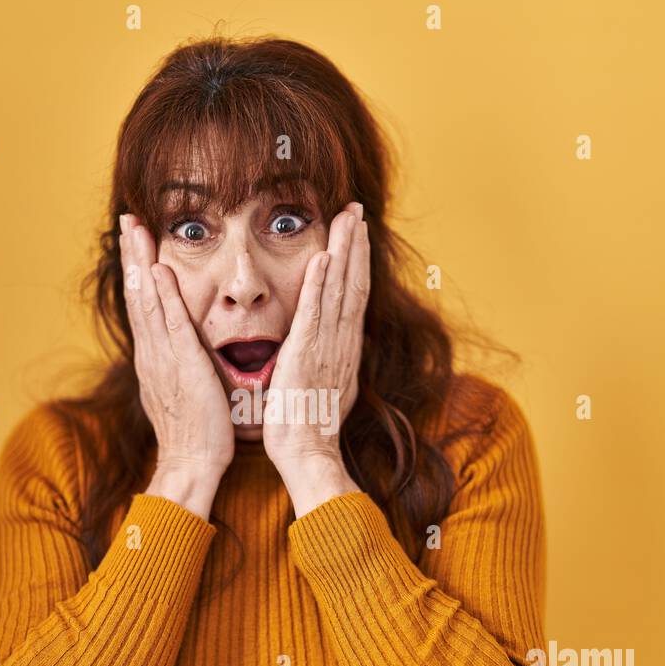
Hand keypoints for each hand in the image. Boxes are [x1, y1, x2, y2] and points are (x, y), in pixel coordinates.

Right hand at [119, 214, 234, 512]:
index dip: (138, 270)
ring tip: (135, 230)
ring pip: (147, 302)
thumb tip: (181, 349)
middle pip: (138, 295)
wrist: (192, 464)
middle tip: (127, 220)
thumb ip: (180, 364)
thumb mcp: (184, 389)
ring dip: (140, 263)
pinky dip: (162, 297)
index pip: (144, 305)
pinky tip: (156, 272)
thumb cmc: (197, 433)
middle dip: (132, 255)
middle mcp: (153, 353)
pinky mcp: (182, 366)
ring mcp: (164, 358)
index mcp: (156, 357)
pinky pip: (170, 324)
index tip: (137, 240)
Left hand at [262, 201, 368, 465]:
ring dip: (344, 251)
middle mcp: (342, 343)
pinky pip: (316, 313)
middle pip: (354, 283)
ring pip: (341, 290)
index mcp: (344, 350)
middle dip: (356, 244)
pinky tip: (324, 257)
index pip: (354, 296)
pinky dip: (321, 284)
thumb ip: (326, 364)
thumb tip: (327, 351)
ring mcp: (328, 347)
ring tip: (347, 218)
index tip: (355, 233)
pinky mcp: (307, 355)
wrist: (309, 456)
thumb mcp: (324, 389)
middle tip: (357, 209)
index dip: (356, 262)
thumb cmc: (309, 430)